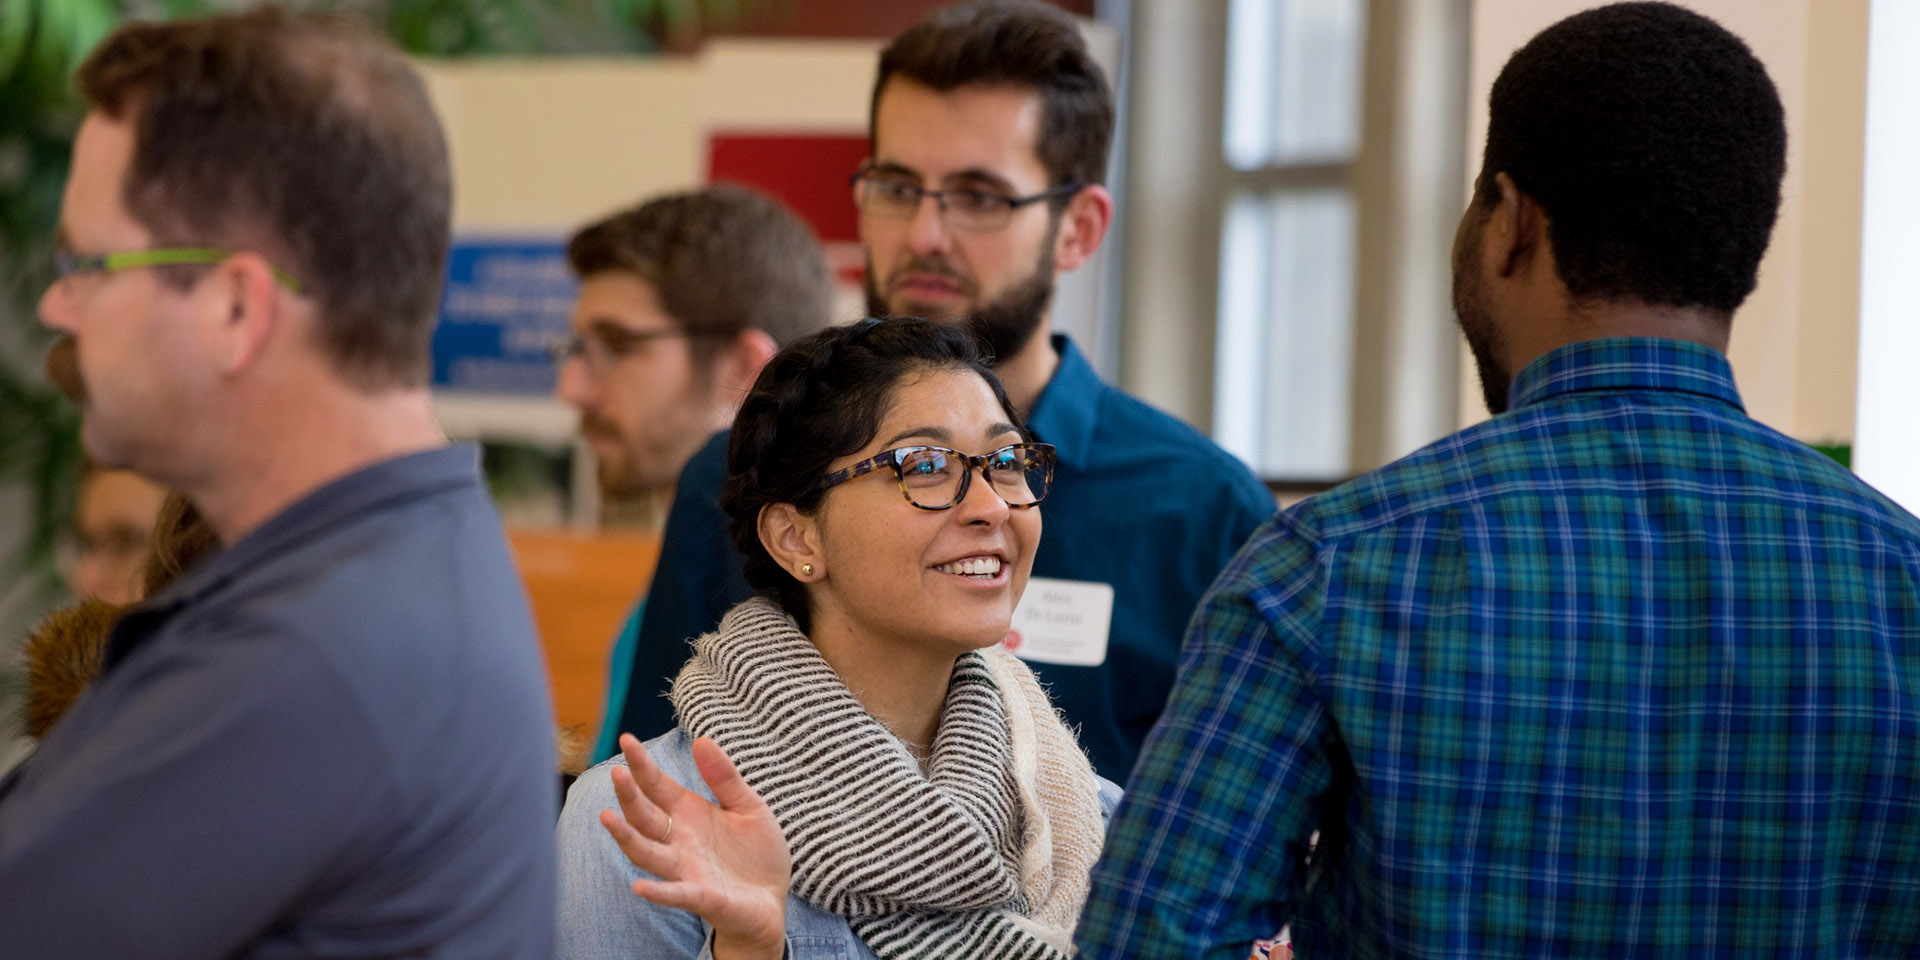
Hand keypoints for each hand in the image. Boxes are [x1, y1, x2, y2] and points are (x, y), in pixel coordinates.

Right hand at [600, 733, 790, 959]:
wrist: (772, 899)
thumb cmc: (757, 853)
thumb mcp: (748, 807)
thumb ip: (725, 778)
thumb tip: (702, 739)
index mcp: (688, 813)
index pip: (657, 786)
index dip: (642, 764)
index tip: (626, 739)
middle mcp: (679, 840)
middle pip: (644, 816)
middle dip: (629, 795)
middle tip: (617, 772)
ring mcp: (686, 869)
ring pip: (647, 853)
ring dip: (627, 837)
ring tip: (607, 817)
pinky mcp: (702, 896)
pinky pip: (676, 894)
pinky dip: (659, 892)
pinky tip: (640, 888)